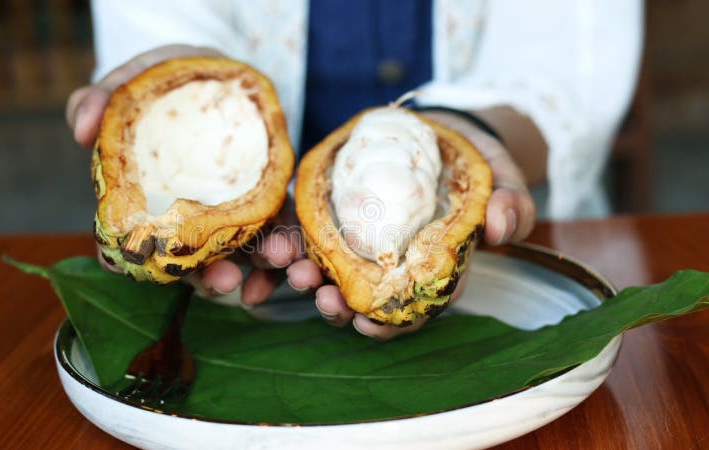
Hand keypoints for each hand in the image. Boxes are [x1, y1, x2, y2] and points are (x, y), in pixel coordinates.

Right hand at [69, 45, 302, 302]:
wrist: (209, 73)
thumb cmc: (164, 82)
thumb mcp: (131, 80)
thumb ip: (100, 99)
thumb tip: (81, 127)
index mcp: (145, 204)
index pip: (127, 244)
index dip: (126, 262)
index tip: (130, 268)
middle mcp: (184, 221)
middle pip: (191, 263)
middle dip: (209, 279)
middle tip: (225, 281)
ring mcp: (224, 215)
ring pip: (238, 253)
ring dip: (258, 268)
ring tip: (278, 262)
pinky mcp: (262, 197)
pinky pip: (275, 226)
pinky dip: (286, 242)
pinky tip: (295, 252)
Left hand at [285, 111, 536, 339]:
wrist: (443, 131)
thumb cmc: (476, 165)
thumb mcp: (503, 179)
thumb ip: (512, 205)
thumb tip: (500, 228)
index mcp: (430, 268)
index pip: (411, 306)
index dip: (391, 322)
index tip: (368, 326)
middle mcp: (390, 262)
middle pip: (362, 295)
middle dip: (338, 303)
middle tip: (323, 297)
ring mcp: (359, 238)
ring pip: (328, 268)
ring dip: (306, 275)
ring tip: (291, 272)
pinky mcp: (333, 210)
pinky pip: (306, 231)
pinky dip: (287, 242)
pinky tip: (269, 250)